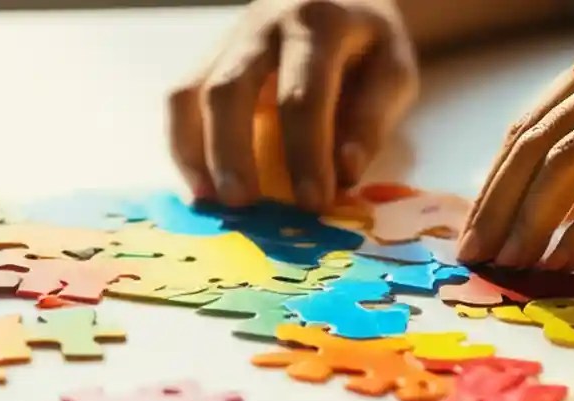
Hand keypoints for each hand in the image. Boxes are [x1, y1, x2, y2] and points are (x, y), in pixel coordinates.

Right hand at [169, 0, 417, 211]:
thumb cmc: (368, 44)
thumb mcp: (392, 72)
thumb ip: (372, 119)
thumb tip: (345, 172)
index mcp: (319, 24)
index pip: (303, 96)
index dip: (306, 154)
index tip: (313, 203)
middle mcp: (264, 26)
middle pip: (229, 90)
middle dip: (231, 153)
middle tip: (243, 204)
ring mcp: (228, 41)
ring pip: (190, 93)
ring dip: (192, 153)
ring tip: (208, 200)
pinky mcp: (209, 59)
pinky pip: (180, 100)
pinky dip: (183, 146)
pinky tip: (200, 184)